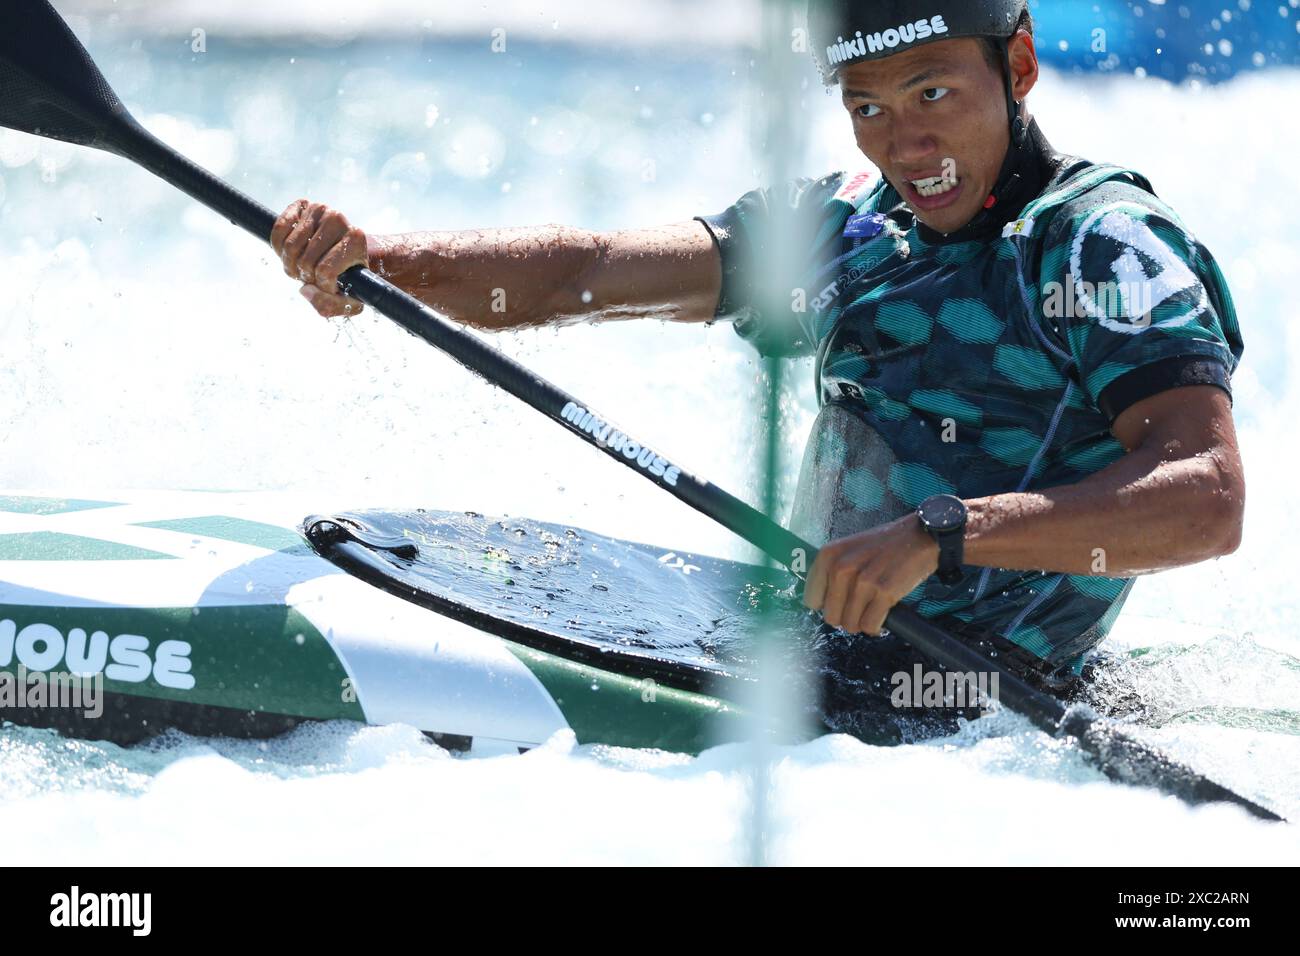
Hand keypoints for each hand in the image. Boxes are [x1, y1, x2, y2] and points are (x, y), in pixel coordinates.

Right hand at [270, 199, 368, 317]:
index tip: (329, 286)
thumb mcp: (349, 300)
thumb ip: (329, 306)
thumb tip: (305, 290)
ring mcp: (320, 209)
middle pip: (305, 260)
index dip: (321, 286)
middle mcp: (338, 219)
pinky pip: (278, 229)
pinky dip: (278, 247)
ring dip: (290, 264)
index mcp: (355, 239)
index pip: (324, 271)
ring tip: (301, 267)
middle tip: (311, 276)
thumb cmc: (348, 277)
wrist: (345, 251)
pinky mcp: (302, 205)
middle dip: (304, 276)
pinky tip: (290, 253)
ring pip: (290, 247)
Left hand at [802, 515, 939, 635]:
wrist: (919, 536)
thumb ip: (831, 572)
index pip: (811, 600)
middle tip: (861, 606)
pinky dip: (876, 626)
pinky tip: (883, 614)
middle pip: (831, 617)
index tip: (841, 601)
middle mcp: (842, 568)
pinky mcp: (884, 593)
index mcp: (828, 556)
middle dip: (846, 617)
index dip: (827, 605)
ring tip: (873, 608)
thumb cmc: (884, 546)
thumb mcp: (849, 550)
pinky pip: (870, 625)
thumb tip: (818, 603)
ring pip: (851, 624)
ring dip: (862, 622)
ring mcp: (863, 581)